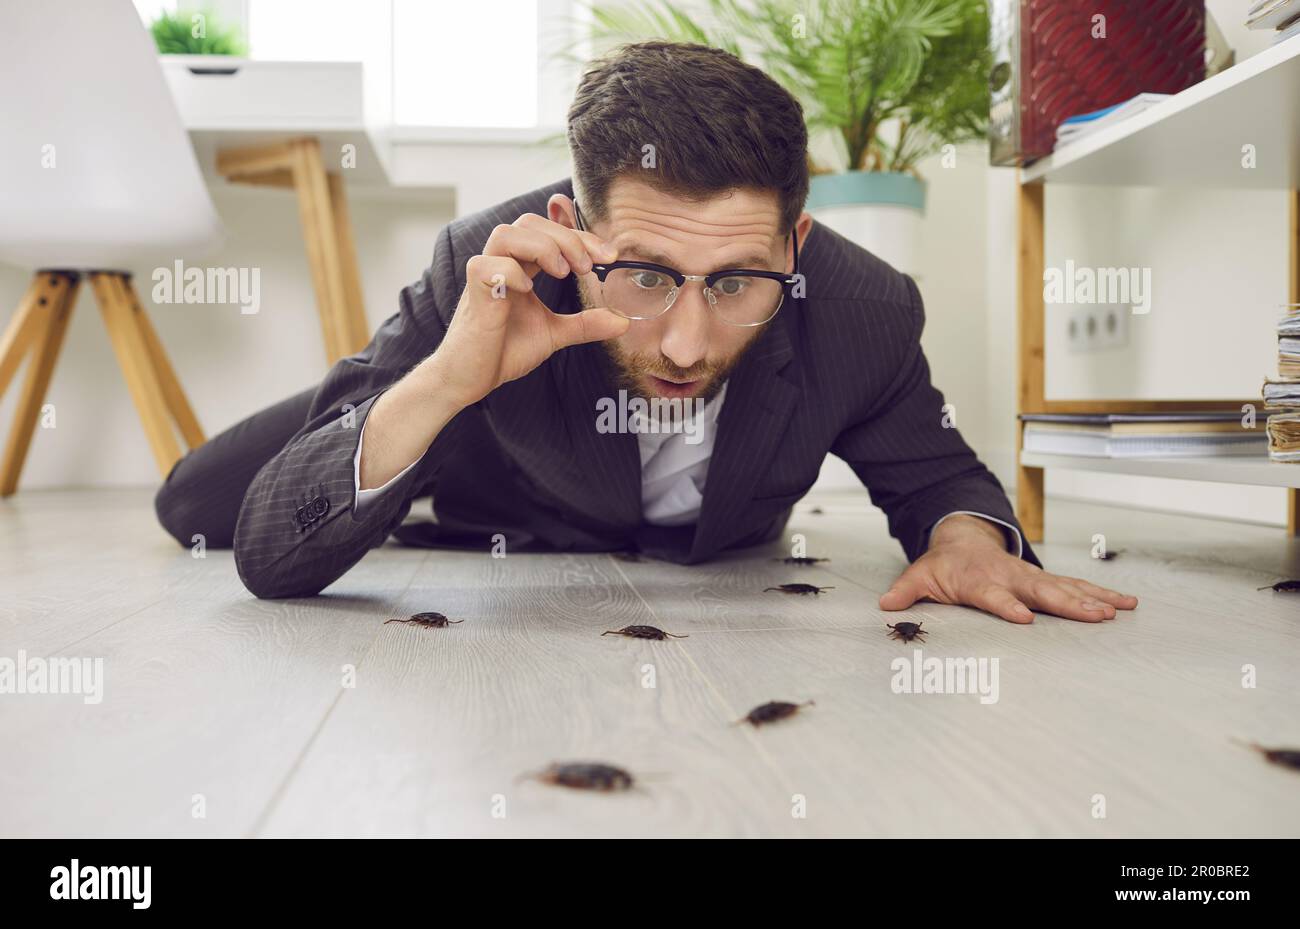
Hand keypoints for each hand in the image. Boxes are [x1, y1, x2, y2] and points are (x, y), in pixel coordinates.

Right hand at [430, 213, 629, 408]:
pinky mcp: (473, 293)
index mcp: (520, 266)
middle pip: (529, 223)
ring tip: (563, 272)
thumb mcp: (554, 333)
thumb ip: (585, 324)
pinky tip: (528, 291)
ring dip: (542, 247)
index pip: (550, 233)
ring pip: (506, 234)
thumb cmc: (503, 350)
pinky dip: (512, 273)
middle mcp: (501, 263)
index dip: (580, 236)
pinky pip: (488, 266)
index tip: (609, 256)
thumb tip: (623, 321)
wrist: (470, 378)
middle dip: (566, 237)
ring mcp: (484, 275)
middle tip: (589, 265)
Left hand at [878, 514, 1137, 623]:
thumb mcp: (920, 575)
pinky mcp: (1046, 580)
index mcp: (979, 580)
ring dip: (1093, 599)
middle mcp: (1011, 577)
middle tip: (1094, 616)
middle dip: (1068, 604)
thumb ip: (906, 591)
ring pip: (1066, 588)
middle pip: (1041, 592)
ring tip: (1119, 611)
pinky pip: (1077, 587)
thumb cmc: (945, 564)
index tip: (1024, 619)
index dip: (1007, 606)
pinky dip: (1102, 594)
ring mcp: (1031, 577)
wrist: (964, 538)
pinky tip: (1127, 604)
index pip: (994, 595)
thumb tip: (885, 605)